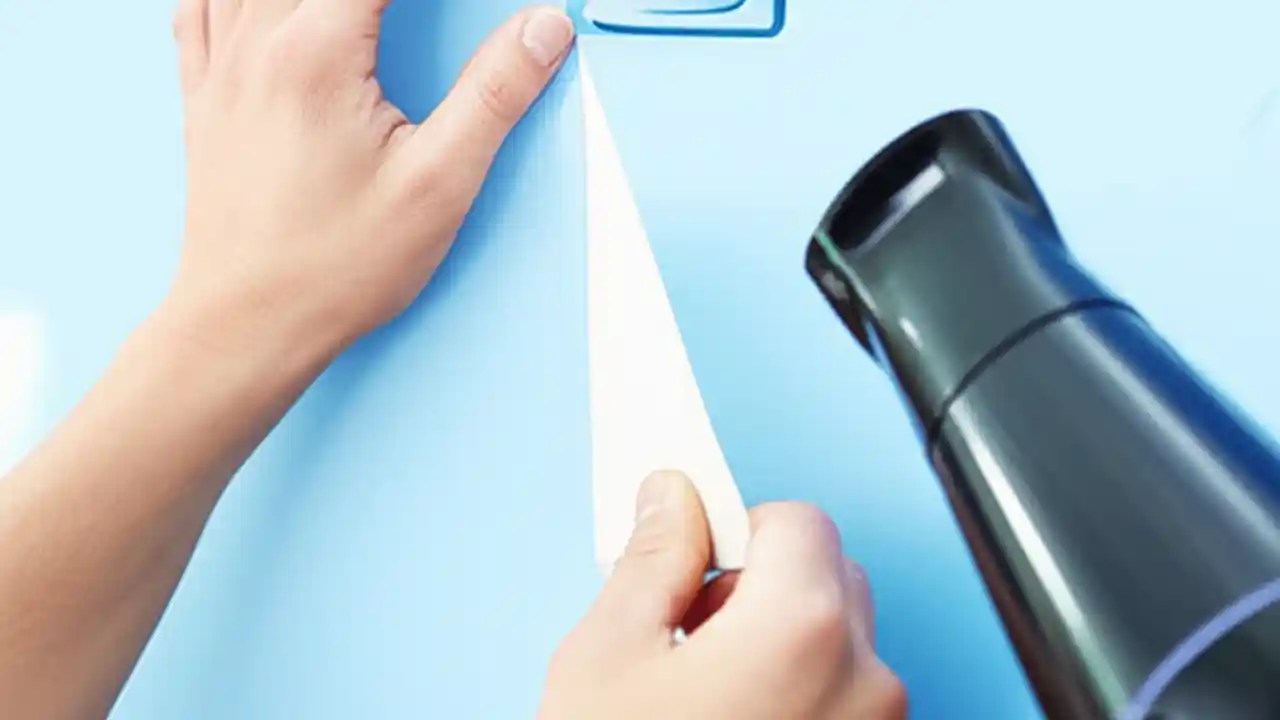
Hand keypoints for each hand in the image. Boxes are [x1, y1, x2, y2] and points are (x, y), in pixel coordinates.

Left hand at [167, 0, 574, 357]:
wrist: (248, 326)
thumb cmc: (337, 266)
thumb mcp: (439, 183)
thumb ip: (495, 94)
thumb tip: (543, 28)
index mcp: (317, 51)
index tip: (464, 8)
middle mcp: (258, 43)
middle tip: (417, 21)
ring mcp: (220, 67)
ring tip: (364, 20)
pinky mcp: (203, 97)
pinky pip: (202, 6)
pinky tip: (272, 11)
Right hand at [540, 472, 907, 719]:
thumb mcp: (608, 655)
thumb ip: (653, 555)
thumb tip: (671, 495)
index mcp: (803, 628)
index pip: (798, 521)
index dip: (737, 529)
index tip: (698, 554)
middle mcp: (863, 680)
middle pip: (829, 578)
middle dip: (762, 587)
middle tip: (688, 634)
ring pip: (841, 644)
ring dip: (783, 645)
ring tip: (707, 698)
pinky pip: (846, 701)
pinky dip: (804, 696)